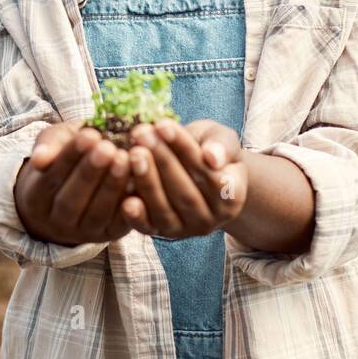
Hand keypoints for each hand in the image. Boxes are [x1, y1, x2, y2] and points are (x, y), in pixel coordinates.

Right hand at [12, 119, 132, 245]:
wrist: (78, 183)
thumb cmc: (66, 155)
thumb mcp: (54, 144)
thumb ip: (49, 148)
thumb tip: (40, 158)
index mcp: (35, 199)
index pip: (50, 179)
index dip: (69, 157)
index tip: (89, 135)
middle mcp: (56, 222)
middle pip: (71, 201)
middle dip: (91, 173)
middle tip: (108, 148)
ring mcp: (83, 232)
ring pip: (96, 213)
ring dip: (112, 187)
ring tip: (125, 159)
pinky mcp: (108, 235)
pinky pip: (119, 223)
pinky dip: (130, 203)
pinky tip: (139, 179)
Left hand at [121, 119, 247, 239]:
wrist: (196, 171)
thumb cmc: (209, 149)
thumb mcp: (220, 139)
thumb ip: (221, 146)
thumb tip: (212, 157)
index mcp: (232, 196)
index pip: (208, 173)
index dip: (184, 149)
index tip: (163, 125)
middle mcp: (211, 220)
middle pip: (185, 193)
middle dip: (161, 161)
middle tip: (141, 134)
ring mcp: (185, 230)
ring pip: (165, 210)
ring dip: (146, 181)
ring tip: (132, 152)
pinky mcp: (161, 234)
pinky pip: (148, 227)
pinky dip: (136, 216)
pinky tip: (125, 198)